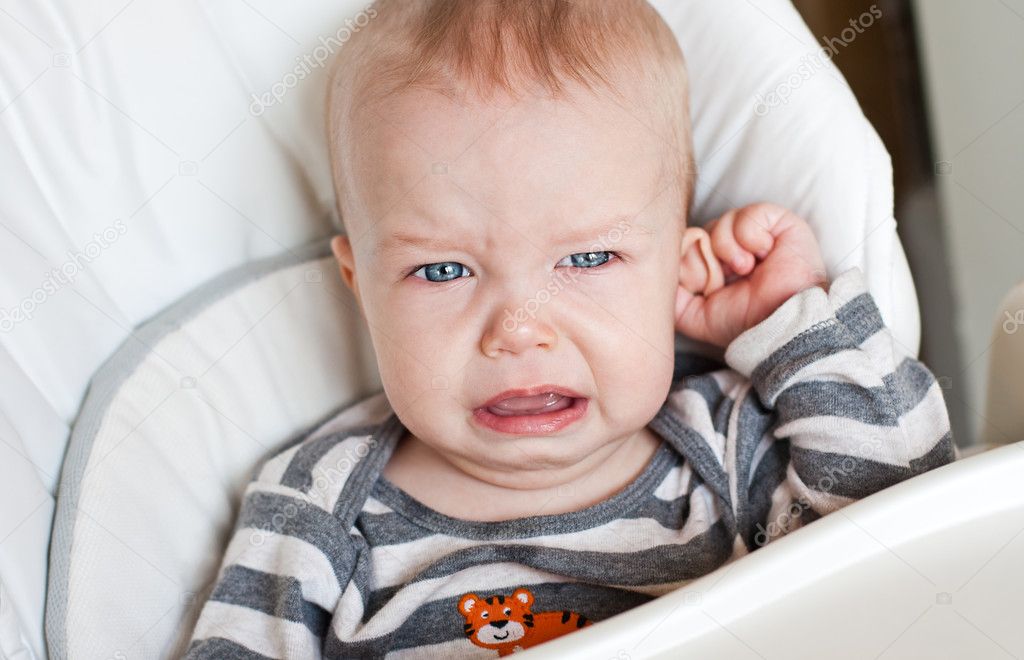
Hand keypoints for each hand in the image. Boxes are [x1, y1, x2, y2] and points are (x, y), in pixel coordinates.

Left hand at [674, 202, 827, 347]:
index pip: (687, 244)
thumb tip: (658, 276)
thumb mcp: (695, 316)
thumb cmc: (742, 323)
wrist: (778, 325)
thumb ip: (673, 297)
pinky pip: (748, 213)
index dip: (688, 260)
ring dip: (728, 248)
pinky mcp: (779, 222)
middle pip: (701, 231)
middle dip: (706, 257)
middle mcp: (735, 247)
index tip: (703, 284)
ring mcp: (756, 233)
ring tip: (745, 269)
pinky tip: (762, 255)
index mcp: (717, 264)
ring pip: (721, 221)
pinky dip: (750, 237)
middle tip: (723, 279)